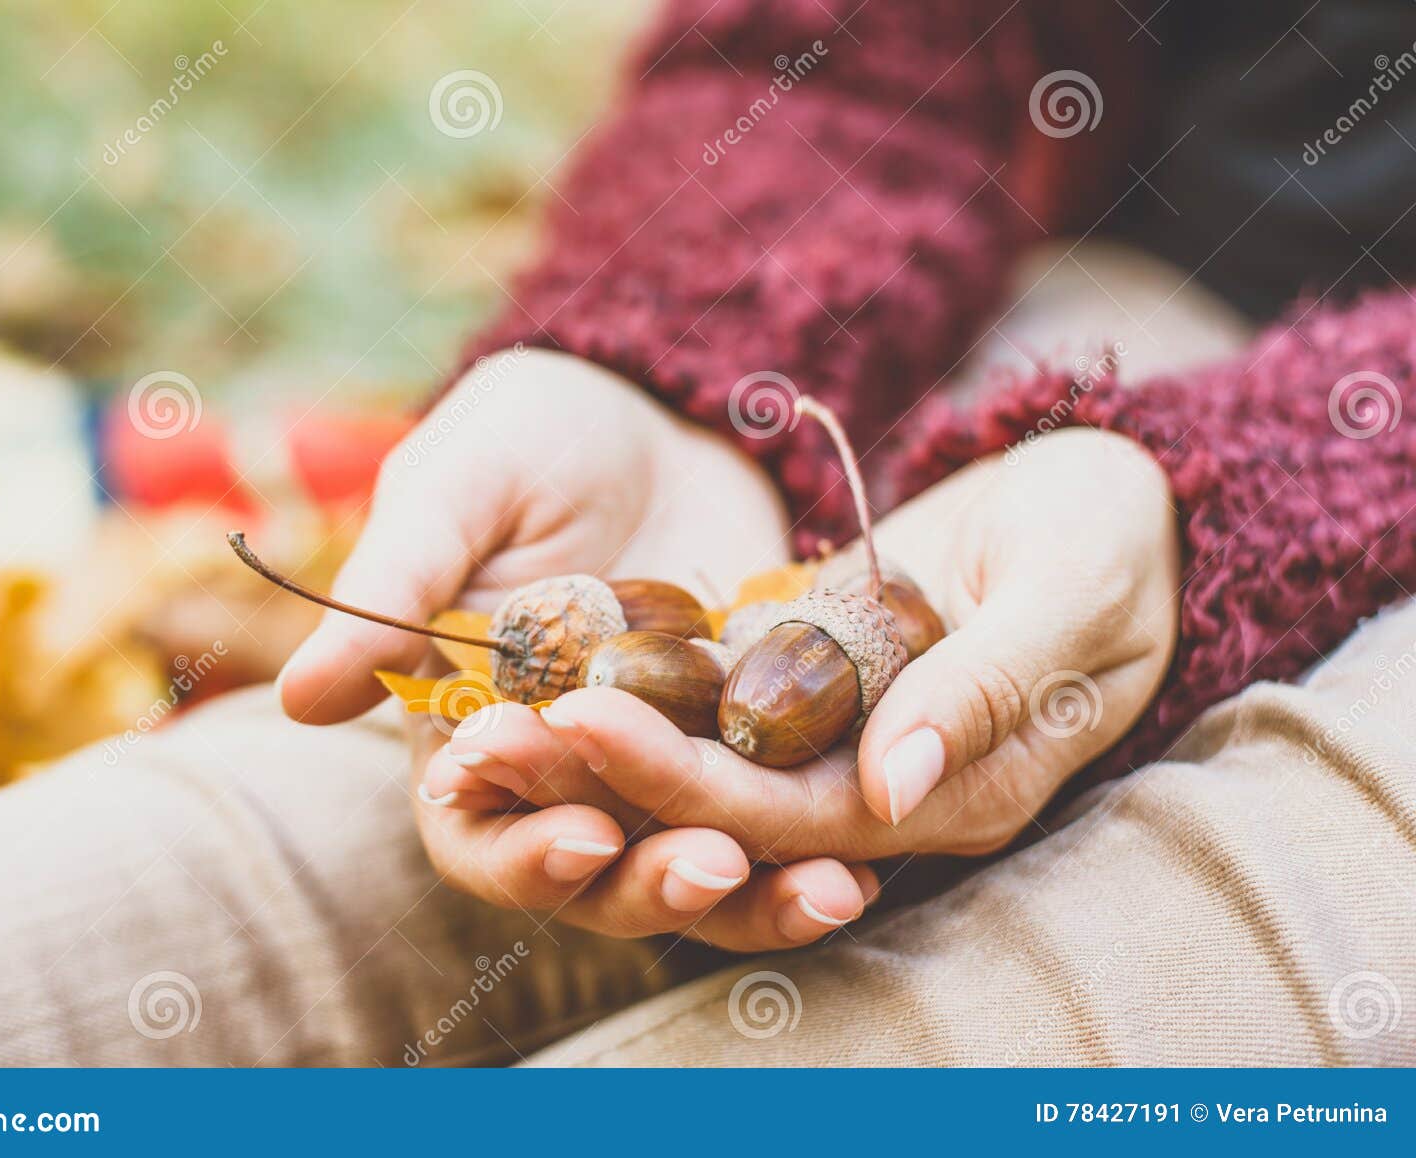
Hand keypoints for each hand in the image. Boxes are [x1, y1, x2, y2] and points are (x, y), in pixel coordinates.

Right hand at [280, 350, 879, 947]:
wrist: (662, 400)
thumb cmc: (532, 432)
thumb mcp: (459, 487)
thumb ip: (396, 586)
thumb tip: (298, 697)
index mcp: (470, 726)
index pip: (476, 830)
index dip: (520, 852)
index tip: (581, 836)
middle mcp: (566, 771)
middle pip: (596, 875)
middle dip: (652, 885)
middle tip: (712, 866)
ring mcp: (664, 764)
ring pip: (695, 864)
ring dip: (754, 894)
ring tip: (826, 890)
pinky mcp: (752, 744)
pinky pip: (781, 815)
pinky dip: (817, 842)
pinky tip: (871, 857)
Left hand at [425, 426, 1179, 870]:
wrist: (1106, 492)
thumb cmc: (1112, 535)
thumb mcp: (1070, 592)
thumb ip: (988, 687)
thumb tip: (894, 788)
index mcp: (962, 791)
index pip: (801, 814)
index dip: (688, 781)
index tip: (584, 724)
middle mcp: (888, 787)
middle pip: (731, 805)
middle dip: (612, 773)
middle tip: (497, 730)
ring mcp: (845, 738)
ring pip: (708, 762)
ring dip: (604, 745)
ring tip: (495, 714)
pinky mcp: (813, 684)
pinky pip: (714, 703)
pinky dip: (637, 692)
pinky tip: (548, 666)